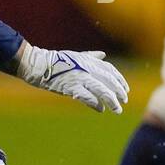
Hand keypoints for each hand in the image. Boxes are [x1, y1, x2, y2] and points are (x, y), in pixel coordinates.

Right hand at [13, 44, 128, 112]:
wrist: (39, 64)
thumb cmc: (57, 60)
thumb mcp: (77, 55)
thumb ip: (92, 57)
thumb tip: (103, 55)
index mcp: (90, 61)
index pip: (111, 71)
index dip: (120, 80)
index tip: (125, 89)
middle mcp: (88, 69)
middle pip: (109, 81)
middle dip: (119, 92)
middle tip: (124, 101)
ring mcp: (81, 78)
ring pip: (102, 90)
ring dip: (112, 101)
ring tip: (118, 110)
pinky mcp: (72, 87)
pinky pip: (88, 98)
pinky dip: (96, 104)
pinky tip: (101, 109)